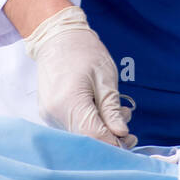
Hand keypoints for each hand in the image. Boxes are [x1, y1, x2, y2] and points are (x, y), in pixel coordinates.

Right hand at [24, 6, 136, 147]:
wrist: (57, 37)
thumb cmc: (83, 52)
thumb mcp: (105, 78)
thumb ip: (111, 109)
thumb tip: (121, 134)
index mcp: (69, 102)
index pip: (93, 136)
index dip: (114, 143)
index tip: (130, 141)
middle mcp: (54, 113)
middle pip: (85, 139)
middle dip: (110, 139)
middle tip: (130, 132)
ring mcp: (49, 114)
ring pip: (79, 134)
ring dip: (101, 130)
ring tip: (120, 113)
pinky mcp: (49, 113)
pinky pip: (72, 126)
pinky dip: (90, 124)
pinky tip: (102, 111)